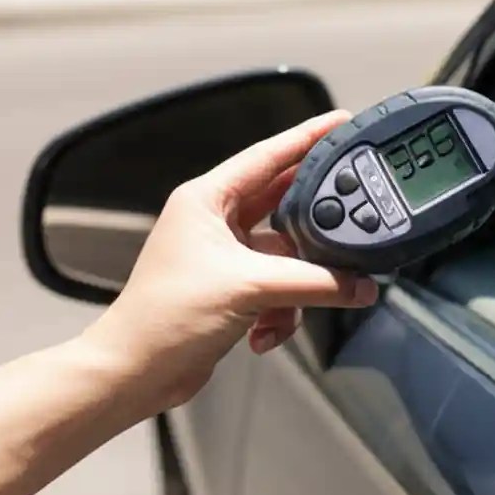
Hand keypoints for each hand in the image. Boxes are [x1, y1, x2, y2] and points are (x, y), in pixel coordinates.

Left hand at [78, 110, 378, 413]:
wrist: (135, 372)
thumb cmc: (164, 316)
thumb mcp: (249, 288)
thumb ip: (314, 284)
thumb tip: (359, 285)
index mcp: (207, 199)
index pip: (268, 155)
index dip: (308, 136)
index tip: (341, 122)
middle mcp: (214, 221)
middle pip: (283, 203)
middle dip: (315, 221)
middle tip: (352, 212)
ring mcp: (223, 256)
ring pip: (285, 255)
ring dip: (295, 287)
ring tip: (290, 308)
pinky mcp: (230, 289)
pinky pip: (276, 288)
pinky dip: (279, 312)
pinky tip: (264, 334)